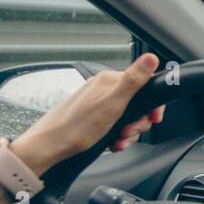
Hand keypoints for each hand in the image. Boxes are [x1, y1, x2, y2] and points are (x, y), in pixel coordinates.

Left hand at [0, 53, 165, 203]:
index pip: (143, 85)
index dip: (151, 105)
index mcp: (109, 81)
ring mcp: (97, 103)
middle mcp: (103, 89)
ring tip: (119, 140)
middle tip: (128, 131)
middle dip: (138, 122)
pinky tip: (113, 142)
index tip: (153, 118)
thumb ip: (133, 80)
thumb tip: (151, 57)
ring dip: (129, 132)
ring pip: (127, 117)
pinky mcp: (93, 117)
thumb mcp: (112, 103)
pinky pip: (115, 125)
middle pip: (136, 104)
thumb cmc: (77, 127)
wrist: (50, 146)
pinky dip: (118, 136)